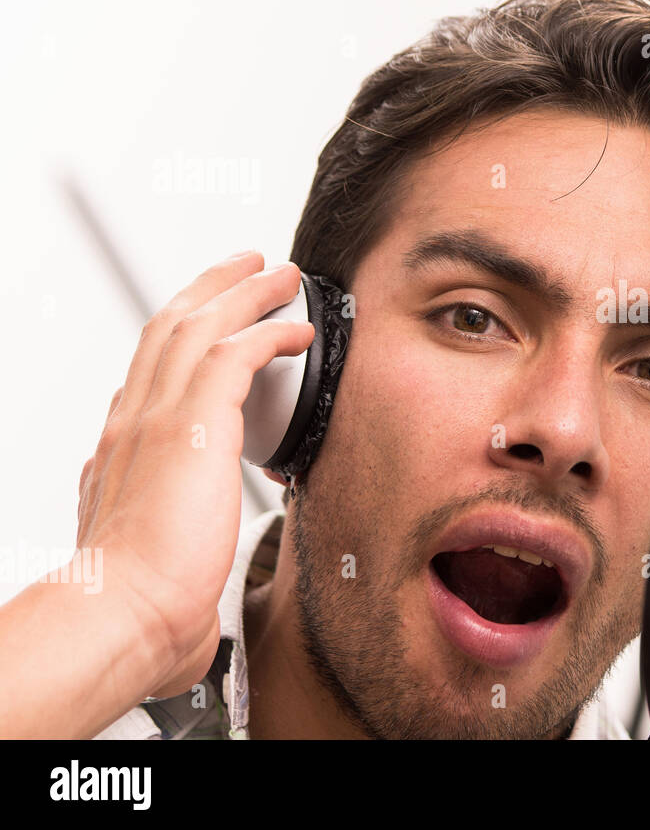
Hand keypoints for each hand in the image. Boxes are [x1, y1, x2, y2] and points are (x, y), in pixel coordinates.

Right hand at [75, 251, 313, 699]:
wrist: (122, 614)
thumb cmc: (138, 601)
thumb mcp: (141, 552)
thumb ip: (159, 532)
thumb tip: (181, 544)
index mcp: (119, 449)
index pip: (149, 372)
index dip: (180, 338)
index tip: (207, 324)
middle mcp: (132, 421)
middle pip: (168, 329)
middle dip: (209, 290)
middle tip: (244, 266)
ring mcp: (157, 417)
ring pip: (200, 325)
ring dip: (243, 293)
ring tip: (277, 274)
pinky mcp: (193, 425)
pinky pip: (236, 353)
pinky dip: (269, 332)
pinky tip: (298, 329)